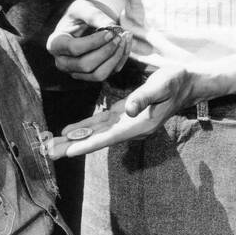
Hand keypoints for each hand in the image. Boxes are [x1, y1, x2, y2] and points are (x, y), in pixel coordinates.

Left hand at [43, 63, 206, 158]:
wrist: (188, 82)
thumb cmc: (176, 81)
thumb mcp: (162, 85)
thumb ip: (145, 97)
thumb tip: (129, 110)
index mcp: (139, 124)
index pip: (108, 137)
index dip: (87, 144)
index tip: (68, 152)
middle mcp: (131, 128)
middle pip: (97, 139)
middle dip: (72, 146)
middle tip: (47, 153)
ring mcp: (127, 123)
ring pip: (96, 134)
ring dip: (74, 140)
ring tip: (51, 146)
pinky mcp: (124, 116)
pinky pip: (100, 125)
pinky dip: (84, 129)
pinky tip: (69, 132)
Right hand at [47, 0, 130, 81]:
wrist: (83, 23)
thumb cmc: (80, 14)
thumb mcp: (83, 8)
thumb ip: (94, 16)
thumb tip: (112, 27)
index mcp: (55, 44)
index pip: (74, 49)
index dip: (94, 42)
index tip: (110, 32)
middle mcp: (63, 62)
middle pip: (85, 65)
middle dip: (106, 51)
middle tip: (119, 35)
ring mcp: (77, 72)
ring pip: (98, 75)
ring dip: (115, 58)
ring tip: (124, 38)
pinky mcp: (92, 75)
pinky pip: (109, 73)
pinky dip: (120, 59)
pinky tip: (126, 43)